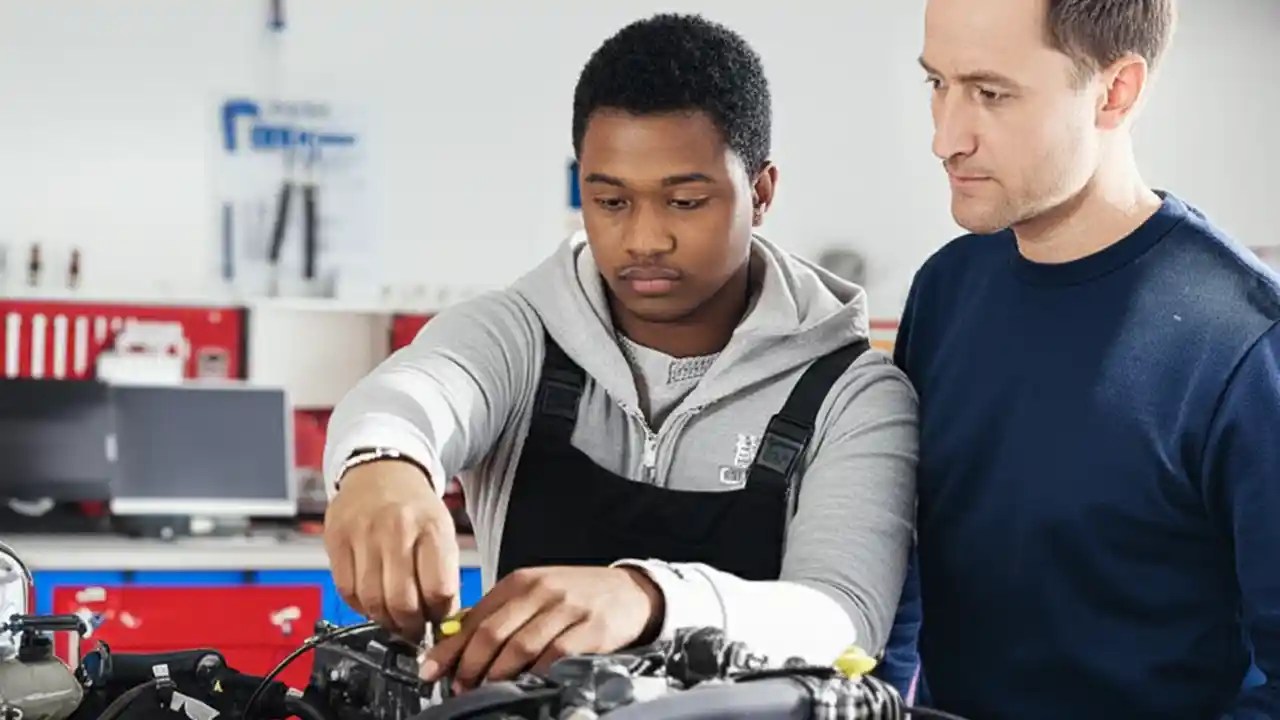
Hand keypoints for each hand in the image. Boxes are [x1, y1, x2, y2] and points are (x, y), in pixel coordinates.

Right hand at [323, 459, 458, 640]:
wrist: (382, 471)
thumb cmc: (416, 507)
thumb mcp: (442, 531)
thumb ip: (444, 574)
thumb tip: (442, 620)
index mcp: (431, 527)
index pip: (438, 589)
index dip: (440, 615)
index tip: (439, 621)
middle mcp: (396, 530)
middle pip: (403, 602)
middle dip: (412, 626)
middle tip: (415, 629)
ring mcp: (363, 534)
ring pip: (372, 601)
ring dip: (386, 620)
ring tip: (395, 619)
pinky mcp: (336, 540)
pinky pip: (347, 592)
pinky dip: (361, 607)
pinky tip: (373, 602)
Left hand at [421, 566, 663, 691]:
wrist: (630, 592)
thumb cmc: (576, 596)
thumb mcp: (534, 595)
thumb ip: (498, 614)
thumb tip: (454, 641)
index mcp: (520, 582)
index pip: (475, 616)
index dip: (450, 648)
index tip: (432, 670)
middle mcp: (541, 591)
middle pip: (492, 632)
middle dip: (469, 665)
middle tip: (458, 687)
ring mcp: (566, 608)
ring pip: (520, 646)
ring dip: (496, 675)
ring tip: (485, 690)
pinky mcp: (590, 628)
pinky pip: (556, 655)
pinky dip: (536, 673)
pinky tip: (526, 685)